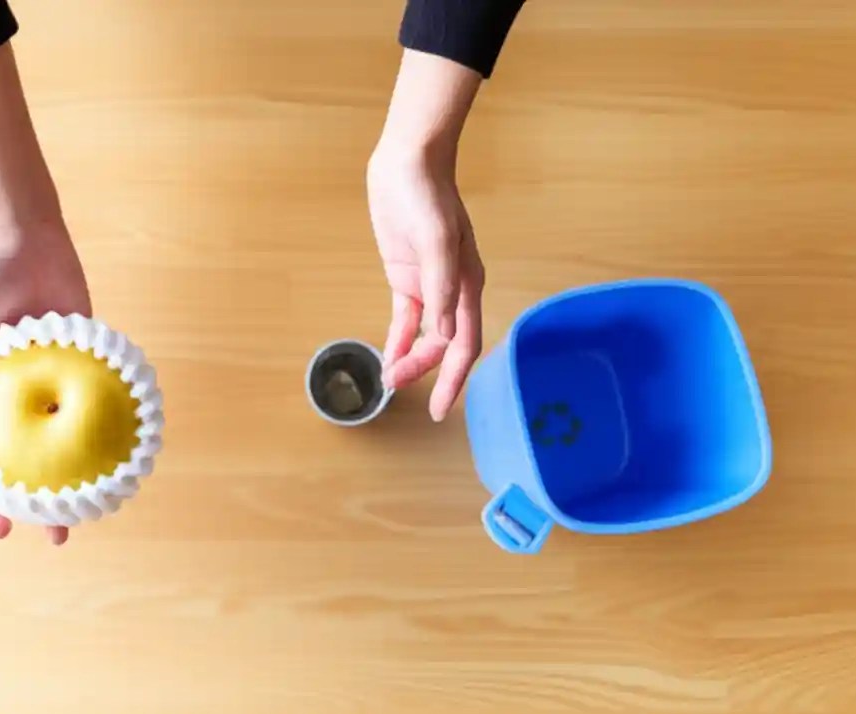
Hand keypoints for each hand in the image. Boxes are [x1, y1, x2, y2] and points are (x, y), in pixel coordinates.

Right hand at [0, 42, 83, 544]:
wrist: (24, 238)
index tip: (2, 532)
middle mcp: (26, 397)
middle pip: (37, 462)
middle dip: (47, 503)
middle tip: (61, 537)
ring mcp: (59, 382)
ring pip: (73, 440)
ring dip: (84, 476)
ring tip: (99, 510)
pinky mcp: (90, 359)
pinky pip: (102, 399)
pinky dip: (113, 427)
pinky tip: (126, 458)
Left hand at [368, 147, 483, 421]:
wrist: (409, 163)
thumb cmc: (428, 197)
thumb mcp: (436, 240)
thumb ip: (441, 288)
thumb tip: (443, 335)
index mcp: (468, 284)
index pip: (464, 344)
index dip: (455, 379)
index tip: (439, 408)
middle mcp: (452, 290)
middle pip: (444, 346)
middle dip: (426, 372)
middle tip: (398, 390)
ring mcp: (429, 284)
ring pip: (424, 336)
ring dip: (410, 358)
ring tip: (390, 379)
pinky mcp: (407, 276)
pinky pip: (406, 318)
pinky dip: (398, 338)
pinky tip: (387, 355)